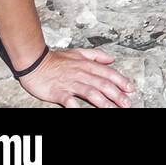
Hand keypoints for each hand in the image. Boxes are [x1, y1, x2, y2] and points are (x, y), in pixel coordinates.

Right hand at [18, 47, 135, 107]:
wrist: (35, 62)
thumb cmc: (56, 59)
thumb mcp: (79, 52)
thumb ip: (96, 55)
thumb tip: (112, 59)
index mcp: (87, 65)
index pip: (108, 73)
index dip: (121, 81)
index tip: (130, 89)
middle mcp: (81, 74)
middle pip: (103, 84)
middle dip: (117, 95)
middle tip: (127, 103)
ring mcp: (70, 83)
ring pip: (91, 93)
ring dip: (104, 102)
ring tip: (113, 110)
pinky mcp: (59, 92)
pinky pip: (70, 101)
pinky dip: (77, 107)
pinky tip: (82, 112)